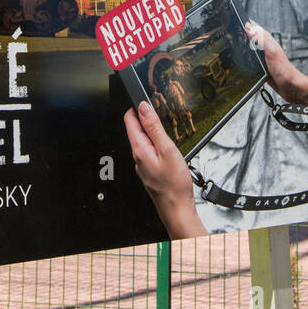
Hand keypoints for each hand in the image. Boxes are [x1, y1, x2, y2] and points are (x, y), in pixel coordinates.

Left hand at [123, 102, 206, 238]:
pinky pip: (149, 152)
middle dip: (143, 117)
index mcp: (139, 149)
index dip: (136, 107)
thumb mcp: (167, 150)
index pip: (129, 121)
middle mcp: (138, 158)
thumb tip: (143, 108)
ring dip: (150, 130)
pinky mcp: (150, 172)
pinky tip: (165, 146)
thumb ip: (154, 128)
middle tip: (155, 107)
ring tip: (162, 123)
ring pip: (142, 142)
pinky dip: (155, 144)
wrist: (178, 210)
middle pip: (135, 130)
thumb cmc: (174, 184)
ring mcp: (143, 166)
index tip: (144, 98)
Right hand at [244, 20, 307, 104]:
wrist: (294, 89)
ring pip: (254, 50)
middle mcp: (268, 50)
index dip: (249, 24)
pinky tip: (245, 62)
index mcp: (270, 44)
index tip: (240, 19)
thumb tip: (250, 28)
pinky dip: (248, 60)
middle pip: (255, 39)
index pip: (258, 30)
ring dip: (247, 46)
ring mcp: (266, 60)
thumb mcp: (272, 53)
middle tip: (236, 30)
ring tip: (239, 43)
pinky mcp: (265, 70)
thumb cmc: (286, 72)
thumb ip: (262, 40)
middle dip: (246, 34)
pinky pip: (254, 62)